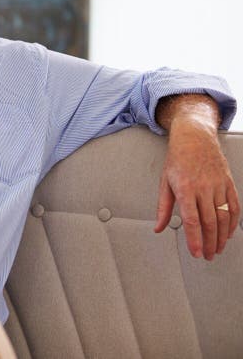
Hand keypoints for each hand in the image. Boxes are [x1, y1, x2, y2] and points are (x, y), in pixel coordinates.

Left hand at [154, 116, 239, 259]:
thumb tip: (159, 227)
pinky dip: (233, 222)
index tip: (196, 253)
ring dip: (222, 237)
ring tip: (218, 249)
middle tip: (208, 256)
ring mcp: (218, 186)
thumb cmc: (178, 159)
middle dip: (210, 243)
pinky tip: (229, 233)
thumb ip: (163, 208)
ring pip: (224, 217)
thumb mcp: (164, 182)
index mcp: (185, 188)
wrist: (195, 138)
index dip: (195, 240)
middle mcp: (204, 188)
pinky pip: (234, 206)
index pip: (192, 220)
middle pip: (210, 222)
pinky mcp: (228, 183)